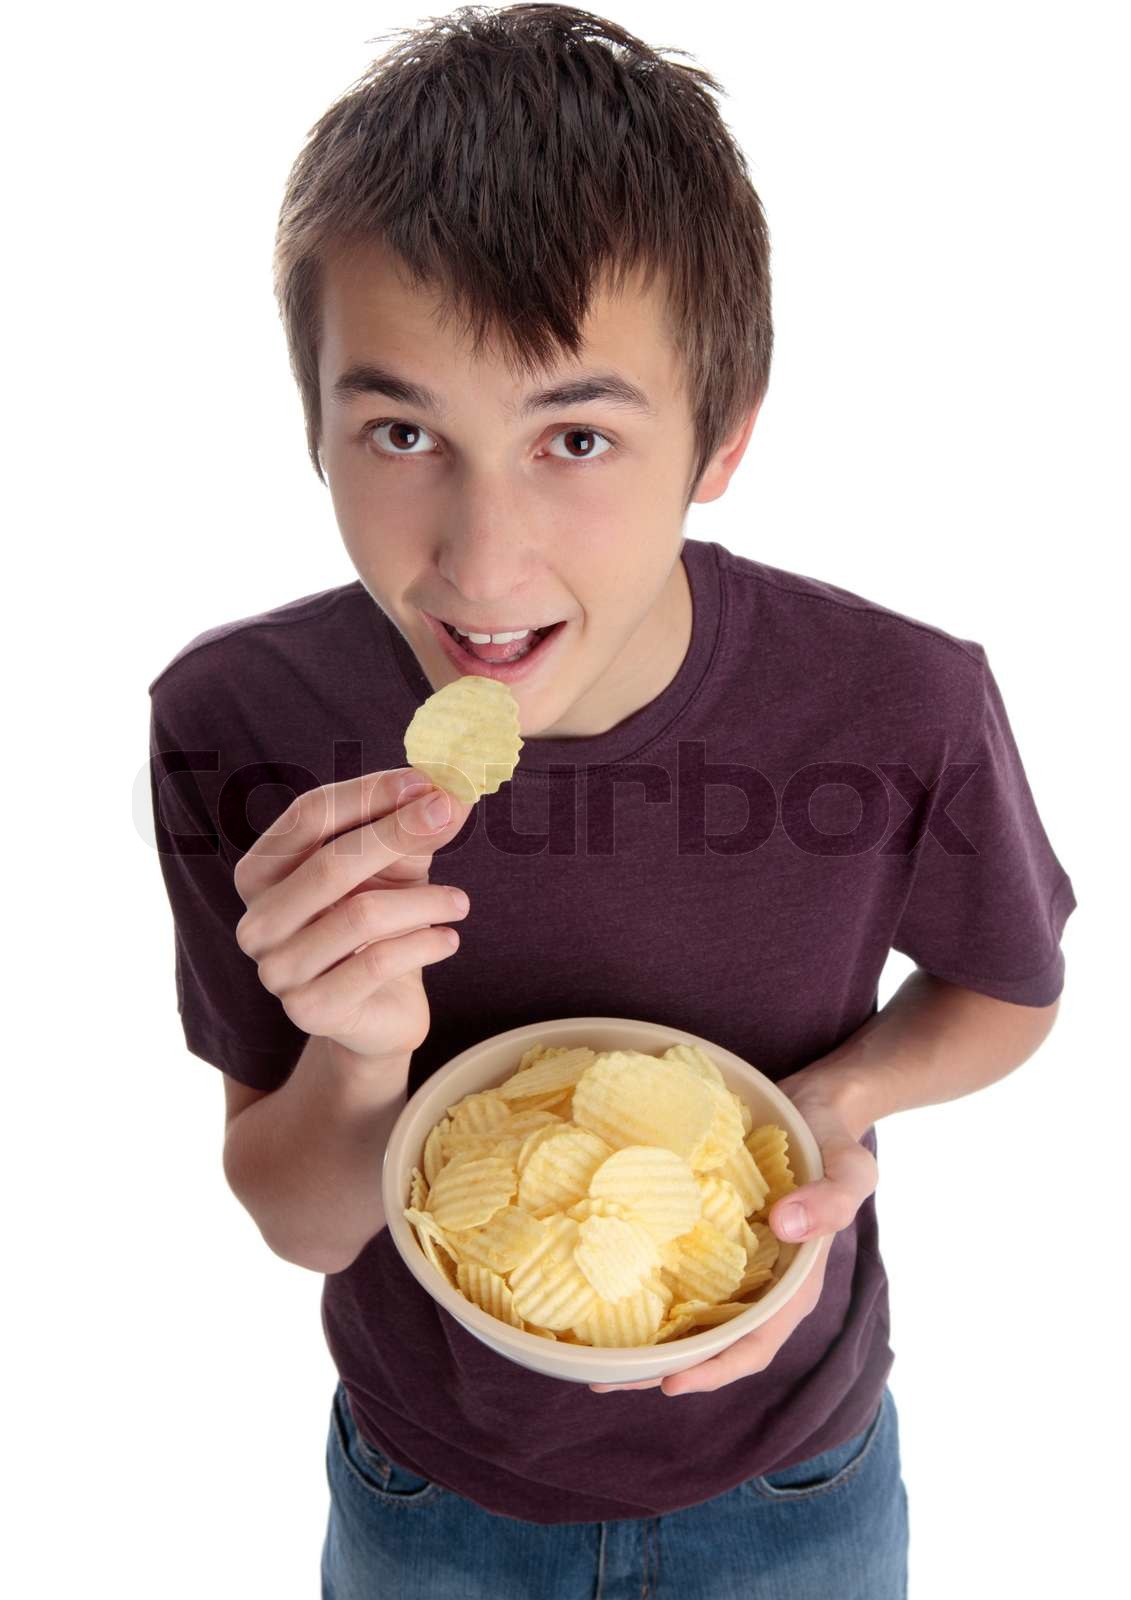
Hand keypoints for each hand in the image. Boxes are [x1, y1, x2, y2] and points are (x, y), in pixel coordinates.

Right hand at [232, 767, 473, 1060]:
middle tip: (448, 814)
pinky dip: (424, 943)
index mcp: (261, 874)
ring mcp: (278, 972)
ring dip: (424, 900)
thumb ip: (415, 829)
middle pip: (329, 862)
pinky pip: (377, 963)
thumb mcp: (396, 868)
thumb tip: (450, 793)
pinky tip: (449, 939)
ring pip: (360, 915)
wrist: (381, 1008)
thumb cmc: (379, 927)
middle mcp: (257, 922)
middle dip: (397, 832)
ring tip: (460, 902)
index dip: (367, 793)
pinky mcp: (312, 1011)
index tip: (425, 781)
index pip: (306, 816)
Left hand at [589, 1074, 877, 1396]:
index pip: (754, 1343)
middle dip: (658, 1368)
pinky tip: (600, 1285)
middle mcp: (757, 1283)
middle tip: (603, 1382)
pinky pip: (672, 1268)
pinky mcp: (704, 1232)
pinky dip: (641, 1285)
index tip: (670, 1382)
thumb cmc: (833, 1138)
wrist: (811, 1102)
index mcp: (793, 1285)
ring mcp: (728, 1261)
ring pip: (683, 1313)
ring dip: (641, 1337)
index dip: (715, 1368)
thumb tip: (785, 1225)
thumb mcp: (849, 1166)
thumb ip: (832, 1198)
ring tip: (590, 1356)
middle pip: (707, 1342)